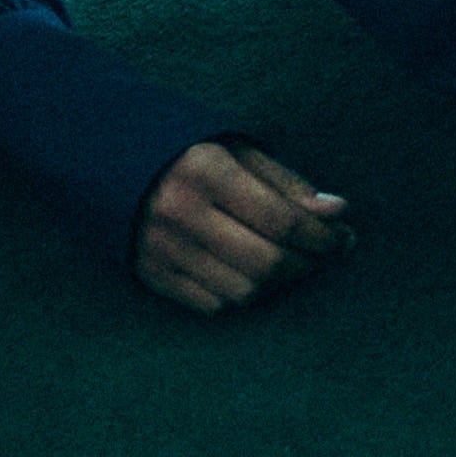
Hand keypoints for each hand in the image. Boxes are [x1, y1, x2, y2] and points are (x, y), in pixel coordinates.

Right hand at [137, 139, 352, 313]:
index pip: (281, 220)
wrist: (110, 163)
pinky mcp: (150, 275)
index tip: (345, 239)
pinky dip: (244, 295)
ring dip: (280, 284)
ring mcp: (162, 249)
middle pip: (265, 263)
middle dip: (308, 264)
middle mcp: (181, 212)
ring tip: (294, 263)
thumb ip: (289, 183)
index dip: (322, 237)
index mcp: (207, 170)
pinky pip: (213, 304)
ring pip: (242, 291)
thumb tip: (338, 212)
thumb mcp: (239, 152)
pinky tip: (256, 276)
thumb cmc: (191, 154)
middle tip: (325, 255)